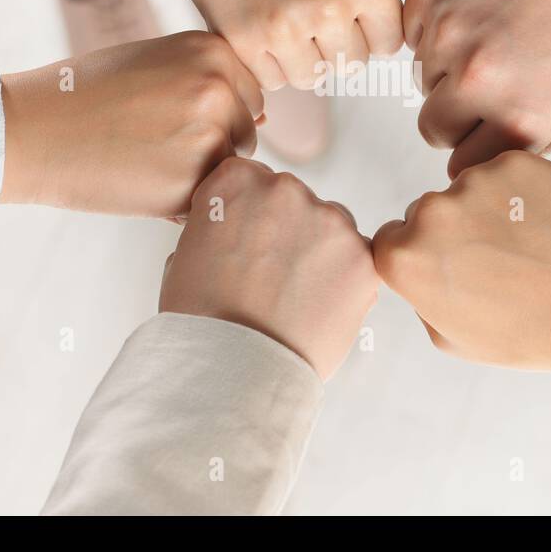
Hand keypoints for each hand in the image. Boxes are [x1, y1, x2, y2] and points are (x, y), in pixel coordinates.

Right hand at [0, 33, 261, 217]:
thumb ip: (209, 79)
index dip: (214, 112)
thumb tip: (265, 117)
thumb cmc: (87, 96)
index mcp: (211, 50)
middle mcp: (218, 85)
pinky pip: (210, 198)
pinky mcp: (193, 179)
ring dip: (202, 172)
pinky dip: (184, 200)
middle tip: (154, 141)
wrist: (33, 132)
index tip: (170, 115)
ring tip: (147, 160)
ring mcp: (209, 133)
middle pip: (248, 130)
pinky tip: (143, 183)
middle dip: (215, 143)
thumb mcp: (153, 62)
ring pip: (232, 166)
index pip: (250, 92)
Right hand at [159, 157, 378, 379]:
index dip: (249, 216)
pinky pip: (357, 260)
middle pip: (295, 200)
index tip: (244, 246)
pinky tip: (317, 309)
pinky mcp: (363, 258)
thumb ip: (219, 222)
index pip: (252, 181)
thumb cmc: (202, 318)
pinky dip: (344, 281)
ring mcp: (330, 221)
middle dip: (287, 231)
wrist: (234, 371)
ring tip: (294, 298)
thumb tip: (238, 224)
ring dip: (319, 252)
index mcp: (237, 181)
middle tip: (270, 279)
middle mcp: (286, 189)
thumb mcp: (187, 251)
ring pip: (331, 227)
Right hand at [164, 0, 403, 90]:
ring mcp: (288, 26)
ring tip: (282, 20)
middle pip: (350, 66)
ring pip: (311, 78)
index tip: (346, 16)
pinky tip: (257, 26)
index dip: (367, 32)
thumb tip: (384, 35)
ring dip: (299, 58)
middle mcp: (332, 6)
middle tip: (308, 15)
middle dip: (332, 46)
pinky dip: (265, 62)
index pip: (387, 44)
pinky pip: (271, 80)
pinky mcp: (245, 39)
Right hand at [372, 151, 550, 440]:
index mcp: (403, 257)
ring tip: (528, 248)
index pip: (392, 237)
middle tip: (497, 262)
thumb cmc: (527, 334)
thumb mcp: (449, 337)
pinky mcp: (518, 162)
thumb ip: (418, 293)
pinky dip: (523, 191)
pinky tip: (545, 227)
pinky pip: (508, 171)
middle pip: (427, 209)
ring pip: (469, 188)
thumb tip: (417, 262)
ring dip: (489, 208)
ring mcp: (476, 182)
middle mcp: (431, 212)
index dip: (422, 255)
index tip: (453, 268)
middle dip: (454, 230)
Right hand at [405, 0, 550, 177]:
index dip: (475, 148)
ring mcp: (447, 33)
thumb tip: (489, 154)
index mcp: (521, 118)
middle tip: (489, 80)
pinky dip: (436, 24)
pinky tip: (482, 1)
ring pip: (422, 75)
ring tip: (499, 27)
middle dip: (456, 113)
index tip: (486, 130)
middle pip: (433, 127)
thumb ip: (537, 138)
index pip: (463, 165)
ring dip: (450, 63)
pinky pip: (413, 30)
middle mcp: (478, 81)